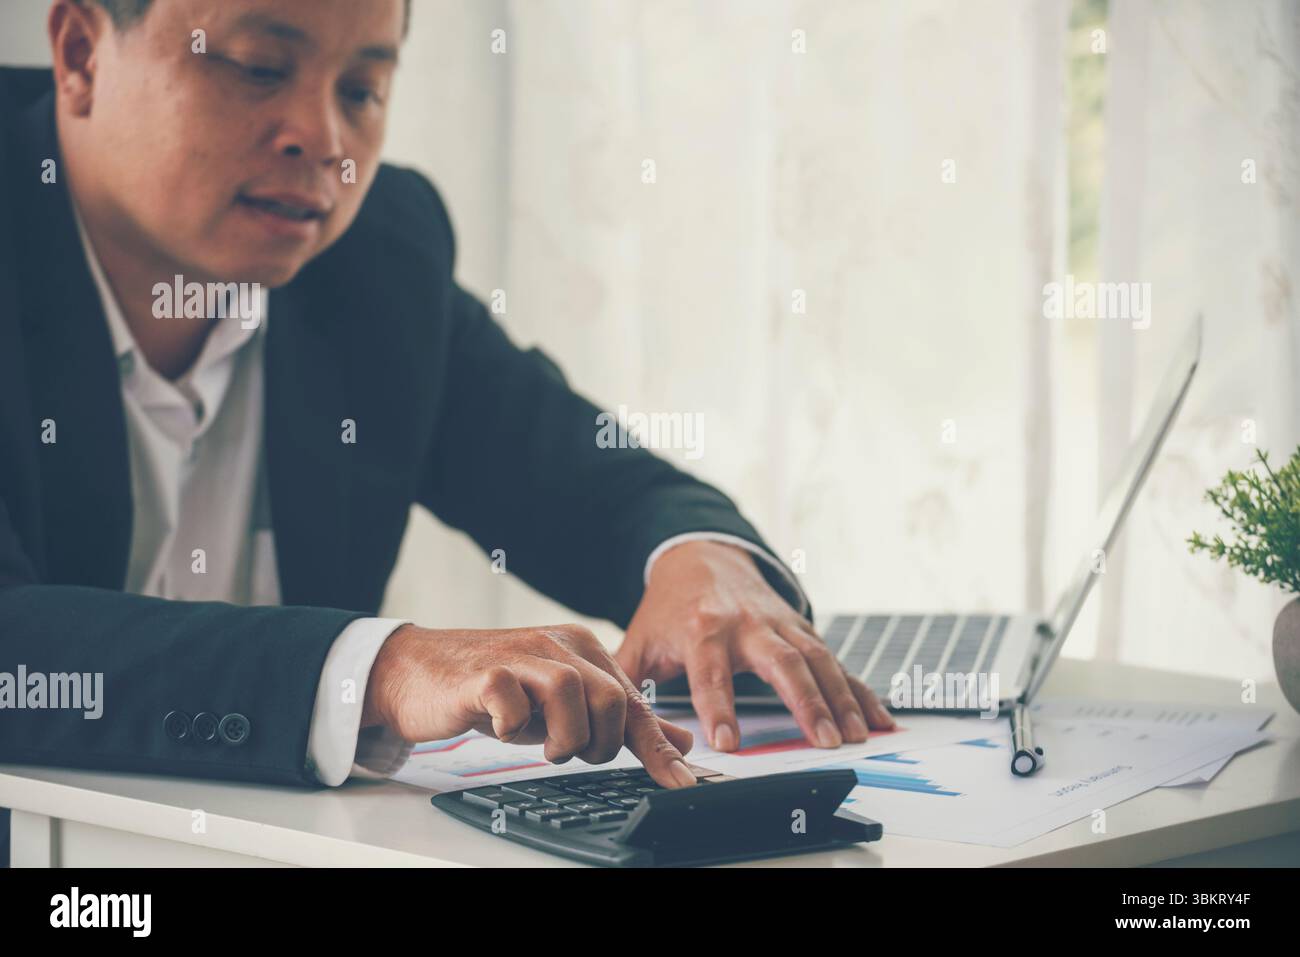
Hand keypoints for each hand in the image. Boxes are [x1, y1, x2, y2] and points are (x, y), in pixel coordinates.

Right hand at [361, 623, 697, 788]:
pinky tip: (501, 725)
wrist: (417, 672)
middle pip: (611, 700)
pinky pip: (515, 704)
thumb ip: (620, 719)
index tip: (680, 782)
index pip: (633, 702)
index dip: (657, 748)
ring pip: (572, 695)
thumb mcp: (564, 703)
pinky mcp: (485, 673)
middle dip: (598, 743)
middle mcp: (558, 644)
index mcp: (583, 649)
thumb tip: (679, 743)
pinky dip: (512, 728)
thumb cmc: (495, 689)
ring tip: (539, 743)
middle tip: (568, 750)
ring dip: (561, 737)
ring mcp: (522, 655)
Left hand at [616, 541, 894, 752]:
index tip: (727, 744)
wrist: (703, 557)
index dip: (718, 708)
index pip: (711, 673)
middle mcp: (748, 623)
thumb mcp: (641, 638)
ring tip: (857, 735)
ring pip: (818, 660)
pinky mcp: (803, 630)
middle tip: (823, 740)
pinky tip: (880, 717)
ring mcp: (782, 625)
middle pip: (782, 662)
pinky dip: (861, 690)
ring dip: (841, 698)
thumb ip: (626, 681)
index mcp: (703, 628)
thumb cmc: (671, 608)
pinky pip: (837, 661)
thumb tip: (609, 724)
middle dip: (805, 701)